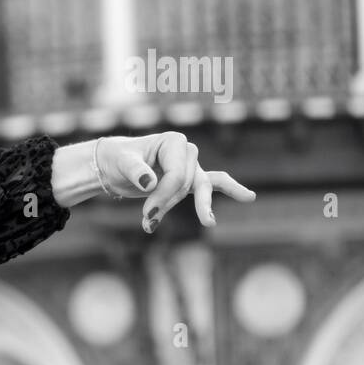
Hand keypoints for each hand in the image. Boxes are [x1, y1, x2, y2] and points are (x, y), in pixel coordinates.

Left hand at [74, 132, 256, 231]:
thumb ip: (134, 171)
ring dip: (189, 208)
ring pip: (199, 189)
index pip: (178, 174)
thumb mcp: (121, 164)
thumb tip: (149, 182)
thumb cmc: (118, 160)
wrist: (114, 164)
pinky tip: (249, 197)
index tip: (146, 214)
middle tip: (147, 221)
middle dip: (169, 203)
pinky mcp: (190, 178)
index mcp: (173, 142)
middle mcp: (187, 151)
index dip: (163, 196)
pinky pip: (215, 183)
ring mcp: (191, 165)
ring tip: (206, 223)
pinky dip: (231, 189)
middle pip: (187, 184)